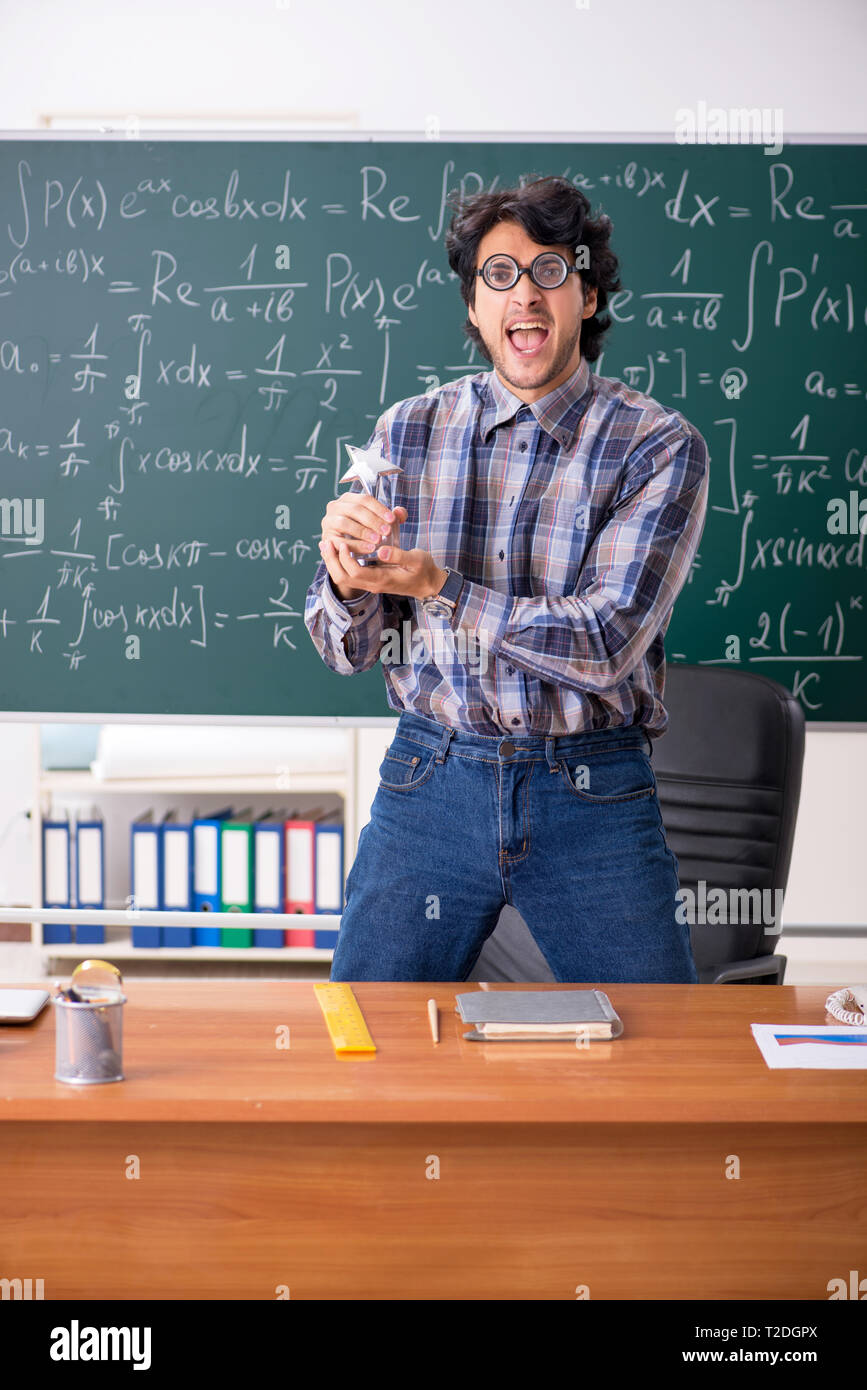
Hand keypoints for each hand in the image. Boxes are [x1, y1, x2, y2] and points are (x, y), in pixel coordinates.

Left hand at [319, 532, 446, 601]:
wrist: (429, 585)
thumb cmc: (424, 570)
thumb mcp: (416, 560)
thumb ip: (399, 555)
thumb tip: (381, 551)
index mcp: (382, 579)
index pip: (354, 572)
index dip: (344, 558)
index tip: (342, 541)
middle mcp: (373, 584)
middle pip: (343, 578)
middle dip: (331, 560)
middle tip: (326, 542)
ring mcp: (371, 583)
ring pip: (344, 578)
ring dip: (333, 562)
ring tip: (327, 544)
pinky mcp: (371, 579)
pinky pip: (350, 574)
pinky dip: (340, 562)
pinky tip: (338, 549)